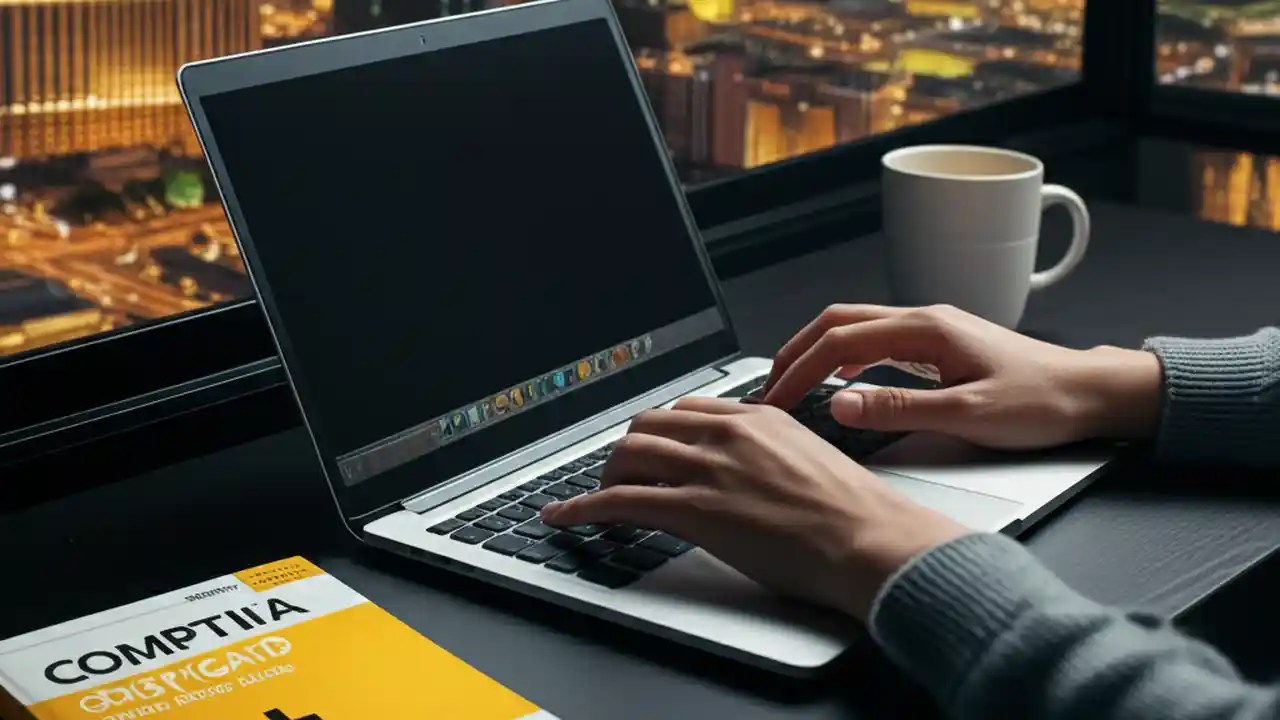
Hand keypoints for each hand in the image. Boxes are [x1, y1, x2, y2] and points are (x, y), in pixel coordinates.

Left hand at [541, 397, 966, 620]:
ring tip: (592, 498)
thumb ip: (770, 452)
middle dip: (625, 451)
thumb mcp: (809, 459)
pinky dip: (583, 509)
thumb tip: (748, 469)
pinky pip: (620, 501)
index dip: (658, 431)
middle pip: (649, 426)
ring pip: (629, 455)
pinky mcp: (695, 509)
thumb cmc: (854, 514)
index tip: (648, 446)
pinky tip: (566, 519)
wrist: (870, 541)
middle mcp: (728, 433)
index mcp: (757, 417)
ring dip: (602, 477)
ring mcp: (709, 469)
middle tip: (617, 473)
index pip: (687, 409)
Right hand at [763, 304, 1162, 449]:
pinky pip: (876, 340)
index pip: (839, 341)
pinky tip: (838, 381)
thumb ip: (899, 409)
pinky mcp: (940, 344)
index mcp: (926, 330)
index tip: (775, 400)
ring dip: (816, 352)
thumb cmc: (1043, 403)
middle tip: (769, 388)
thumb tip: (840, 403)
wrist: (1092, 392)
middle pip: (838, 322)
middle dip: (795, 352)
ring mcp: (932, 329)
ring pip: (854, 327)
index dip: (799, 370)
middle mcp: (924, 320)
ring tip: (791, 384)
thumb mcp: (969, 415)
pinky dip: (843, 356)